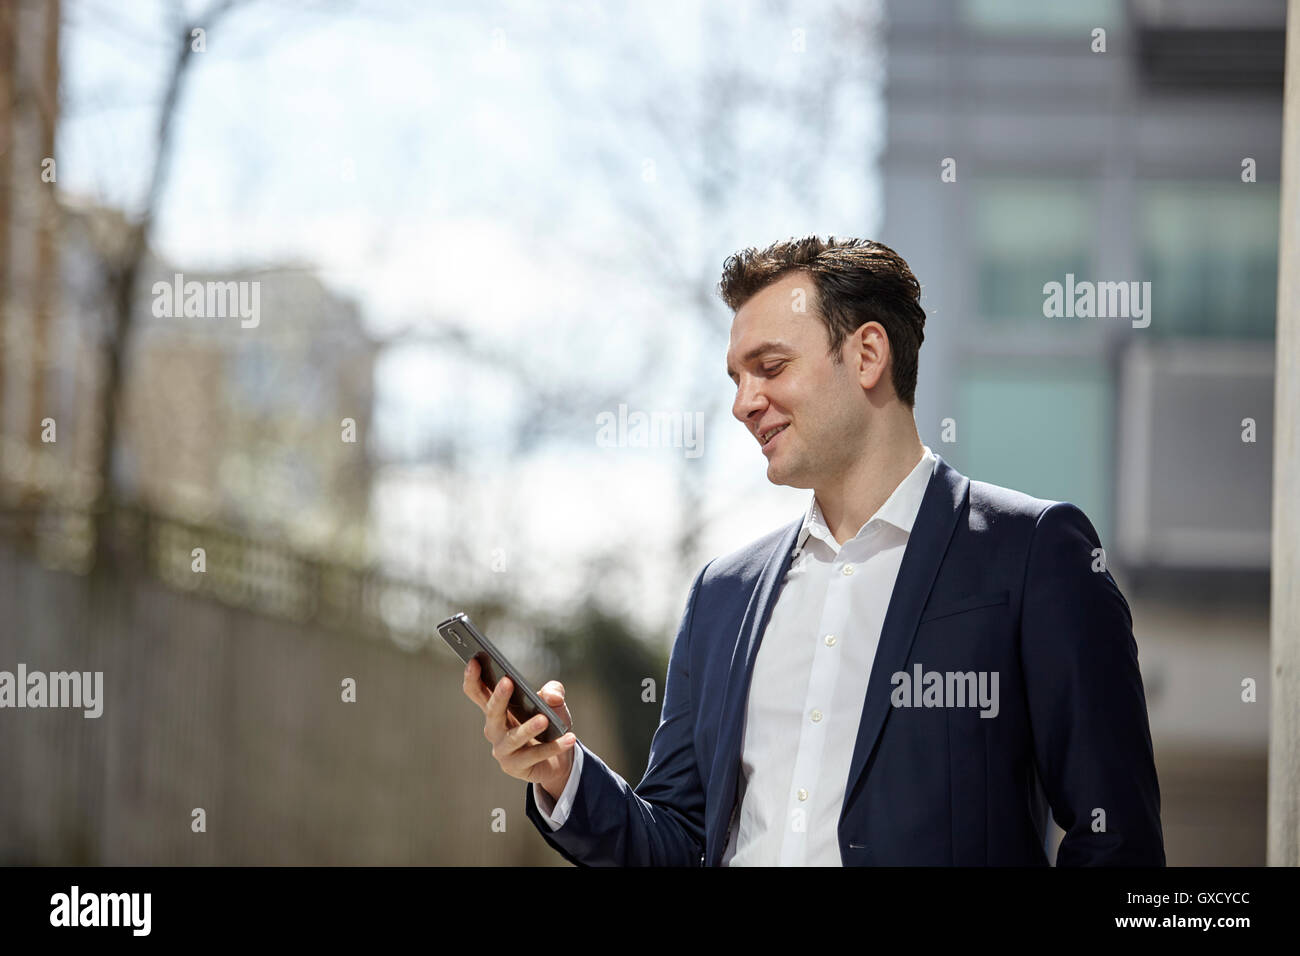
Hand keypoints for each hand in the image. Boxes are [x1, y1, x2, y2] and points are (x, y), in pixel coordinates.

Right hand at [462, 656, 576, 800]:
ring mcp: (503, 749)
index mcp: (497, 708)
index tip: (474, 660)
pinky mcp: (516, 766)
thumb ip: (553, 691)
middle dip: (499, 697)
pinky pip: (536, 755)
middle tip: (508, 682)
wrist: (558, 759)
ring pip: (514, 738)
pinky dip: (554, 747)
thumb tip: (552, 697)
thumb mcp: (553, 702)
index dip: (472, 677)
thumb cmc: (549, 723)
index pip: (477, 691)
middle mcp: (494, 728)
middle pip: (492, 712)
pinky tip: (569, 738)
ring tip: (544, 719)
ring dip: (528, 728)